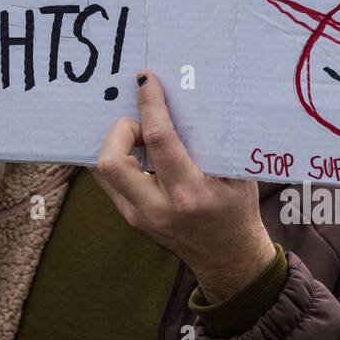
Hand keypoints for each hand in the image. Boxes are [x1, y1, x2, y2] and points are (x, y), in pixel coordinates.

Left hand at [92, 70, 275, 303]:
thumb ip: (214, 141)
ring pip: (102, 170)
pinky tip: (135, 149)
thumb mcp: (237, 175)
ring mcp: (138, 215)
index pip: (158, 140)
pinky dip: (116, 157)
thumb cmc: (237, 210)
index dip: (149, 104)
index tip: (145, 80)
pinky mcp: (129, 218)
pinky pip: (108, 180)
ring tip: (140, 135)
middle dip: (120, 129)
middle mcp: (158, 207)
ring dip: (115, 143)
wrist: (227, 258)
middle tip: (141, 123)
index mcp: (189, 193)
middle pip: (112, 160)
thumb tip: (191, 97)